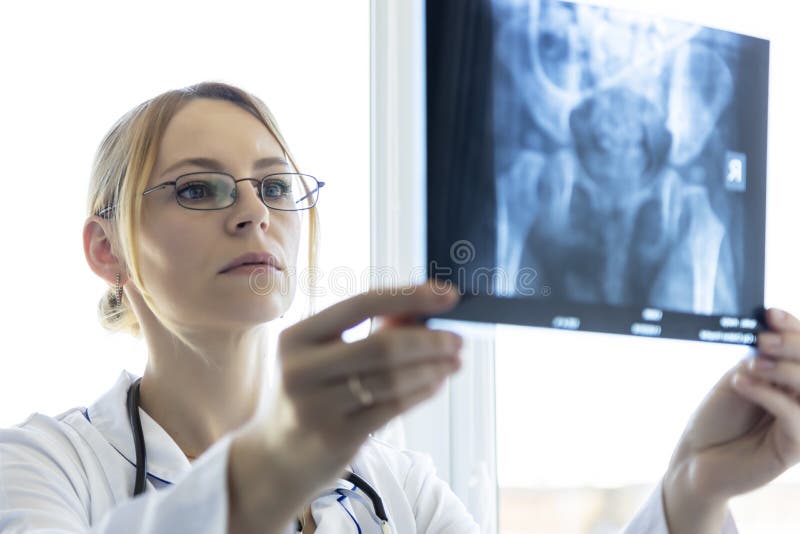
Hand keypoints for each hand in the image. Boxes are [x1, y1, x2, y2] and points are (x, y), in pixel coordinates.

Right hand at [263, 280, 461, 494]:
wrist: (277, 455)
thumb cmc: (311, 393)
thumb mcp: (325, 355)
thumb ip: (371, 328)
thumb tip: (425, 306)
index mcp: (296, 336)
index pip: (361, 304)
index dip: (409, 296)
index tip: (447, 295)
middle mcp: (299, 370)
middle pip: (381, 346)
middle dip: (429, 341)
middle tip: (457, 340)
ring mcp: (315, 407)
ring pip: (391, 380)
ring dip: (432, 368)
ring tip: (453, 362)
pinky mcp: (335, 438)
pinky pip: (391, 408)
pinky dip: (422, 392)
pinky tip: (435, 383)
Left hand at [663, 308, 799, 532]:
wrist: (697, 457)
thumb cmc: (718, 417)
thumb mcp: (740, 378)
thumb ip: (761, 358)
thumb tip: (770, 328)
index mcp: (793, 380)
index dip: (794, 328)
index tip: (770, 314)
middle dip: (794, 345)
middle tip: (762, 340)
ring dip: (783, 369)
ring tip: (752, 363)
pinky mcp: (794, 448)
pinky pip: (794, 416)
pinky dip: (768, 394)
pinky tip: (740, 383)